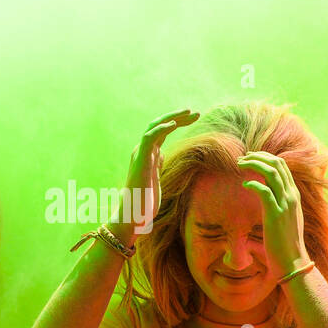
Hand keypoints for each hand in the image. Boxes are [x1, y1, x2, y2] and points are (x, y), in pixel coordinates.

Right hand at [124, 109, 197, 236]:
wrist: (132, 215)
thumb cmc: (143, 201)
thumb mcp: (154, 178)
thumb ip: (157, 165)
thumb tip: (161, 155)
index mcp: (148, 154)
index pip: (162, 132)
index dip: (178, 123)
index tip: (194, 119)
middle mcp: (143, 151)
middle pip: (159, 125)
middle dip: (177, 117)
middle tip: (195, 112)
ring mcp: (140, 154)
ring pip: (154, 126)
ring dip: (173, 117)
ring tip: (189, 113)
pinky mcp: (140, 160)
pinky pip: (149, 138)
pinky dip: (161, 128)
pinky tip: (175, 124)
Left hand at [236, 151, 308, 274]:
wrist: (292, 261)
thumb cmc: (286, 243)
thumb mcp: (286, 218)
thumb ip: (280, 204)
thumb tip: (266, 194)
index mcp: (294, 195)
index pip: (282, 166)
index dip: (265, 158)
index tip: (250, 158)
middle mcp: (291, 196)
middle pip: (277, 164)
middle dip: (258, 156)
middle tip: (242, 158)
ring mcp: (285, 204)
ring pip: (271, 173)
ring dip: (254, 164)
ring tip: (240, 164)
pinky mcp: (276, 214)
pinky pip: (264, 191)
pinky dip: (253, 184)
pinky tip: (244, 185)